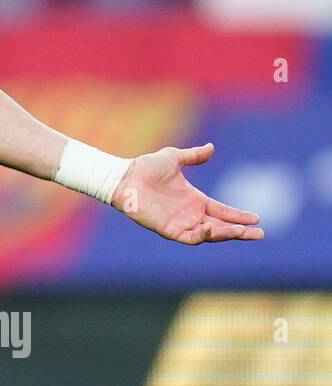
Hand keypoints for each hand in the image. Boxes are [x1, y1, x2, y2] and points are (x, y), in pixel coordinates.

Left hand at [111, 142, 263, 243]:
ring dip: (225, 234)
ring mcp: (180, 223)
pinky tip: (211, 228)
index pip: (223, 211)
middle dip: (241, 231)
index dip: (239, 216)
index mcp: (195, 200)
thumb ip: (193, 156)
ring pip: (209, 235)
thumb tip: (211, 147)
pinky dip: (202, 235)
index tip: (257, 218)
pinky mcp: (168, 229)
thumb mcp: (174, 158)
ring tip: (241, 231)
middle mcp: (190, 214)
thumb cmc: (146, 167)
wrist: (125, 176)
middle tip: (260, 234)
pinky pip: (189, 238)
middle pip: (221, 227)